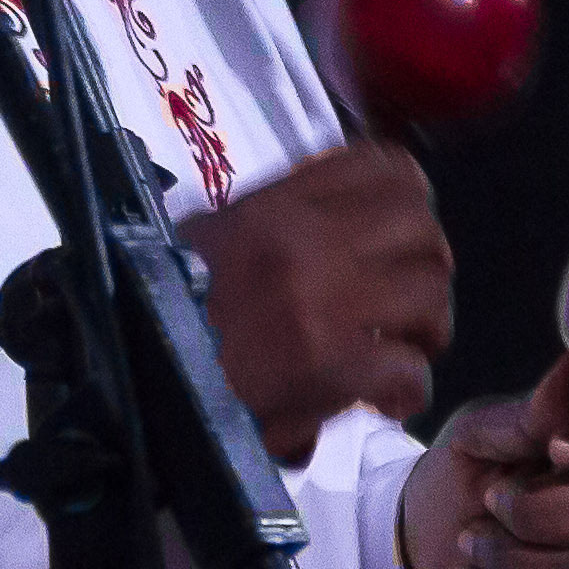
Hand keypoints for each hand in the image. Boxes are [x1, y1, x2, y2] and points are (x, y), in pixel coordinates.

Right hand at [182, 141, 453, 461]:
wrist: (137, 388)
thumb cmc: (162, 315)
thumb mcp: (205, 243)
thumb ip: (266, 224)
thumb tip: (325, 223)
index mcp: (271, 208)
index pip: (379, 166)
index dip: (409, 202)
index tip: (395, 239)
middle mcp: (305, 242)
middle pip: (422, 226)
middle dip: (426, 267)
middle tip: (404, 304)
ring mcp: (323, 305)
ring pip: (430, 292)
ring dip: (425, 329)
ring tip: (401, 353)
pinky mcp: (333, 369)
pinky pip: (409, 368)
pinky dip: (407, 390)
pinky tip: (384, 402)